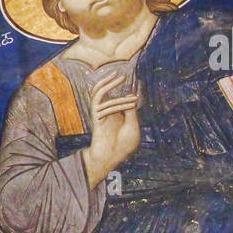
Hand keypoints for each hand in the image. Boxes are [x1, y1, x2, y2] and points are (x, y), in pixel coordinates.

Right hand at [83, 73, 139, 187]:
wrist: (112, 157)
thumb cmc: (123, 145)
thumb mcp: (133, 125)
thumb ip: (130, 110)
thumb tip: (129, 95)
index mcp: (116, 117)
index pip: (118, 99)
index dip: (126, 92)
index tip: (136, 86)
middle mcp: (107, 114)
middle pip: (103, 93)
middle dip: (110, 82)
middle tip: (122, 75)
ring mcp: (100, 115)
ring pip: (100, 95)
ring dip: (111, 85)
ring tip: (121, 78)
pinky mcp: (96, 118)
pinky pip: (99, 103)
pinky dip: (111, 98)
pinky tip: (122, 97)